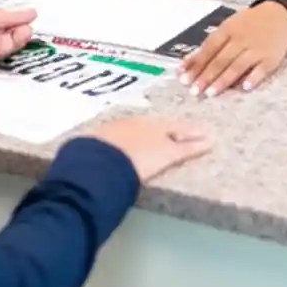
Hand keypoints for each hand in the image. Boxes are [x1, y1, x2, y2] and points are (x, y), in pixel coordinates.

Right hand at [90, 117, 212, 181]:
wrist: (98, 161)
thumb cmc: (86, 157)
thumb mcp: (83, 152)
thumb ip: (86, 154)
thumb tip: (76, 160)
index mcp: (114, 127)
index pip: (133, 127)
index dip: (143, 131)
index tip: (148, 134)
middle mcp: (135, 127)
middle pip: (158, 125)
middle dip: (169, 128)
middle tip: (178, 129)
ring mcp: (153, 137)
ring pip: (175, 132)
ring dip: (188, 132)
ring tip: (201, 133)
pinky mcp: (167, 152)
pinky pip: (185, 148)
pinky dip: (198, 146)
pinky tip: (210, 144)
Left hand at [178, 2, 286, 96]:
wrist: (281, 13)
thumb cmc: (249, 23)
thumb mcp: (228, 27)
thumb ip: (209, 46)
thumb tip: (187, 64)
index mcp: (228, 29)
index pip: (209, 48)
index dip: (196, 64)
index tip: (184, 78)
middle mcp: (241, 39)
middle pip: (221, 59)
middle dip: (206, 76)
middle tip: (194, 91)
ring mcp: (257, 49)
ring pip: (237, 66)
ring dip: (223, 80)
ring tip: (211, 93)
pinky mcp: (272, 58)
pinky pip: (262, 70)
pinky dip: (253, 78)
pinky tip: (244, 88)